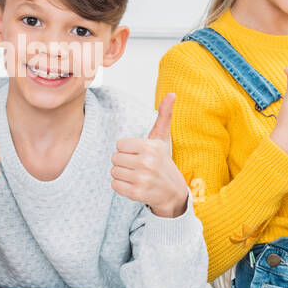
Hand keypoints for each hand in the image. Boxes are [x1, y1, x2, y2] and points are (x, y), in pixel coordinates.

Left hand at [112, 93, 187, 216]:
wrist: (173, 192)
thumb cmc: (163, 161)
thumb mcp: (163, 138)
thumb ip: (164, 115)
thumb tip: (172, 93)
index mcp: (150, 147)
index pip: (120, 145)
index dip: (127, 150)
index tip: (139, 154)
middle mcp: (147, 162)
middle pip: (115, 158)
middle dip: (123, 162)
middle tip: (138, 166)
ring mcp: (142, 179)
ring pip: (113, 171)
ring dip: (122, 174)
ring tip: (136, 176)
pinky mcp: (137, 193)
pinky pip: (115, 185)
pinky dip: (121, 186)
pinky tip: (134, 185)